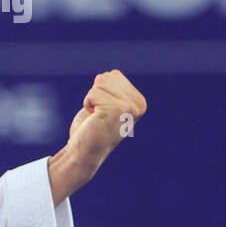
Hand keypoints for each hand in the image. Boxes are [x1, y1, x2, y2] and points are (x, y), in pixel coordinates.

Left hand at [49, 70, 146, 202]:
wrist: (85, 151)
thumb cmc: (93, 126)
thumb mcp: (109, 105)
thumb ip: (115, 90)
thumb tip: (112, 74)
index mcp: (140, 102)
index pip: (114, 75)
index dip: (102, 91)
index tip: (104, 110)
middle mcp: (138, 105)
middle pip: (108, 77)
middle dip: (97, 93)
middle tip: (99, 113)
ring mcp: (128, 107)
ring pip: (100, 83)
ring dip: (92, 98)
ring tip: (97, 115)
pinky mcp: (115, 110)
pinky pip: (93, 93)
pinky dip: (87, 103)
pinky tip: (94, 118)